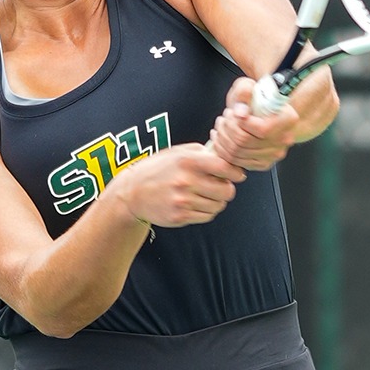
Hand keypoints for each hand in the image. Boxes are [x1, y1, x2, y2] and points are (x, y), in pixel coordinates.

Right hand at [111, 143, 245, 227]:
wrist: (132, 192)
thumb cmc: (158, 169)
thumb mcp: (178, 153)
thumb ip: (203, 153)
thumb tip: (227, 157)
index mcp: (188, 161)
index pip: (225, 168)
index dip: (236, 172)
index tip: (237, 175)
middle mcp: (186, 181)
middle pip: (226, 191)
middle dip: (227, 189)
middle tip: (221, 186)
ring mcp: (182, 201)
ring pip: (218, 206)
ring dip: (217, 201)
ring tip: (207, 195)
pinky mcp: (179, 216)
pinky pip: (206, 216)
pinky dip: (207, 211)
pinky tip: (198, 204)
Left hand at [206, 77, 299, 170]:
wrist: (261, 111)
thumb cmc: (255, 98)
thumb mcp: (249, 86)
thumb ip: (244, 92)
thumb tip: (240, 112)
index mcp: (288, 119)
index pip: (261, 129)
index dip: (239, 121)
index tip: (233, 112)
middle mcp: (284, 139)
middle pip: (245, 142)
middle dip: (227, 128)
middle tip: (224, 118)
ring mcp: (274, 154)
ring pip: (237, 153)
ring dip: (222, 138)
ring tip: (221, 126)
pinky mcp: (263, 164)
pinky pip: (237, 161)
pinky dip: (223, 150)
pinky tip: (221, 137)